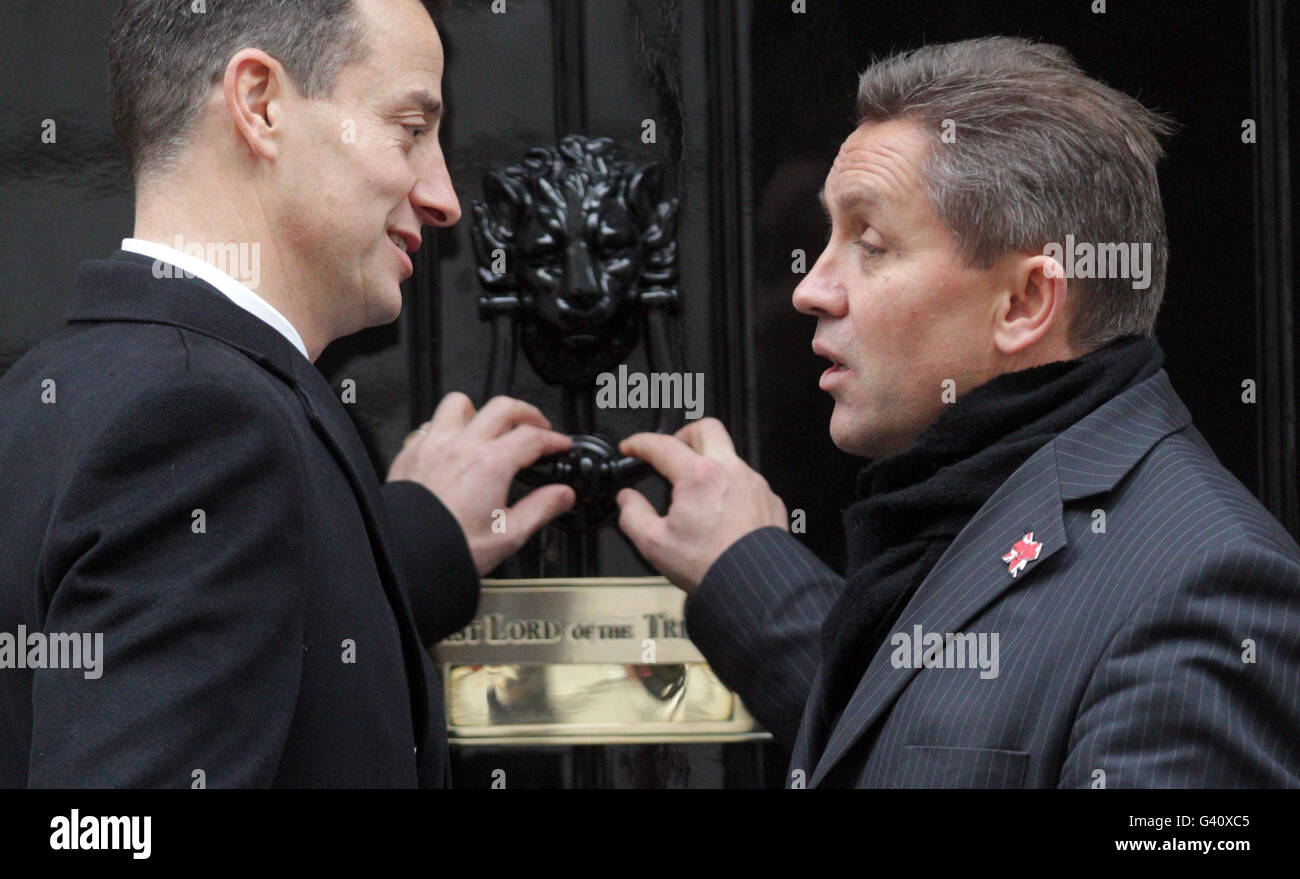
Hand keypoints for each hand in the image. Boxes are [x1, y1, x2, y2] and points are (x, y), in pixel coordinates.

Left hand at [387, 392, 575, 574]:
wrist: (404, 559)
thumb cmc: (448, 549)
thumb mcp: (508, 535)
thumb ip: (541, 509)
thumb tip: (563, 495)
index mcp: (490, 464)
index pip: (532, 436)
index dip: (554, 439)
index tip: (560, 445)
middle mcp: (461, 447)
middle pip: (502, 408)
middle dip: (527, 413)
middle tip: (536, 427)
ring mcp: (433, 446)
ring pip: (460, 404)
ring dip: (480, 412)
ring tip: (489, 427)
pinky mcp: (410, 454)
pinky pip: (431, 424)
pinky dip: (448, 428)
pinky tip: (454, 445)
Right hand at [616, 418, 787, 592]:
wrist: (755, 586)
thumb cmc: (710, 565)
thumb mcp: (655, 544)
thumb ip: (633, 515)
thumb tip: (627, 500)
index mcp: (699, 476)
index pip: (662, 445)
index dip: (640, 443)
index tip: (631, 447)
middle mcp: (730, 471)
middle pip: (707, 429)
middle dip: (683, 435)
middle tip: (670, 453)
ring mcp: (754, 483)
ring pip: (729, 455)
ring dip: (709, 463)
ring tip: (696, 490)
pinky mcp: (769, 499)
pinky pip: (747, 480)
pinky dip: (730, 486)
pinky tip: (721, 510)